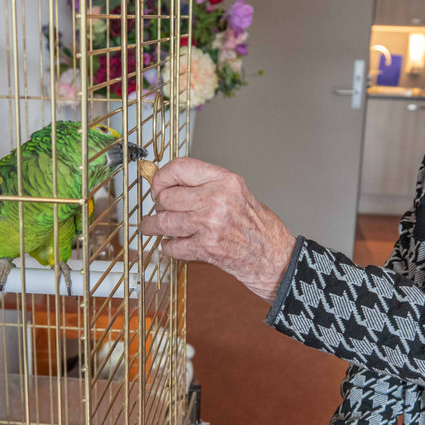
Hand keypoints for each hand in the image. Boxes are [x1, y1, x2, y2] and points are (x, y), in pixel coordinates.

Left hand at [139, 157, 296, 301]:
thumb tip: (171, 183)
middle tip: (160, 209)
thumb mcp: (237, 192)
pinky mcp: (206, 248)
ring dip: (153, 226)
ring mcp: (210, 225)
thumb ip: (206, 184)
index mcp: (224, 181)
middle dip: (158, 205)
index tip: (158, 186)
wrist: (273, 256)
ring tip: (151, 227)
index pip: (180, 168)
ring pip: (164, 221)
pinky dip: (167, 247)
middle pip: (167, 197)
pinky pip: (172, 246)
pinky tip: (171, 244)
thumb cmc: (257, 226)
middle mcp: (216, 200)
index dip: (162, 177)